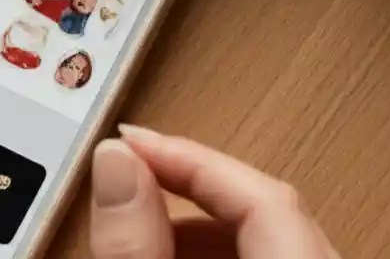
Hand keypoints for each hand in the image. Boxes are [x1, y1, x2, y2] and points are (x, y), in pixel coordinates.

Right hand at [91, 125, 339, 257]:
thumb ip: (136, 245)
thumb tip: (116, 161)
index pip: (264, 195)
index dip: (192, 157)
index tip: (129, 142)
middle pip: (273, 214)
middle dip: (192, 193)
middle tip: (127, 181)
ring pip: (273, 243)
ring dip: (203, 230)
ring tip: (141, 233)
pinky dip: (226, 256)